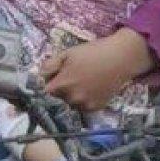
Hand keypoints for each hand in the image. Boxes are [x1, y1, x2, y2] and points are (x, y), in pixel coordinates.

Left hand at [40, 29, 154, 111]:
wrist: (121, 58)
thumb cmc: (92, 53)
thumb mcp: (67, 54)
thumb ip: (49, 66)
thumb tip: (38, 76)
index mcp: (62, 85)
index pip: (45, 91)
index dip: (47, 85)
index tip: (53, 79)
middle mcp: (72, 98)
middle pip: (57, 98)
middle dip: (60, 90)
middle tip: (71, 78)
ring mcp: (84, 104)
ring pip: (70, 103)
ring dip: (71, 96)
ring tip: (82, 83)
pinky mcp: (96, 107)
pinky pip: (82, 107)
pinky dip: (83, 100)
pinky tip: (90, 89)